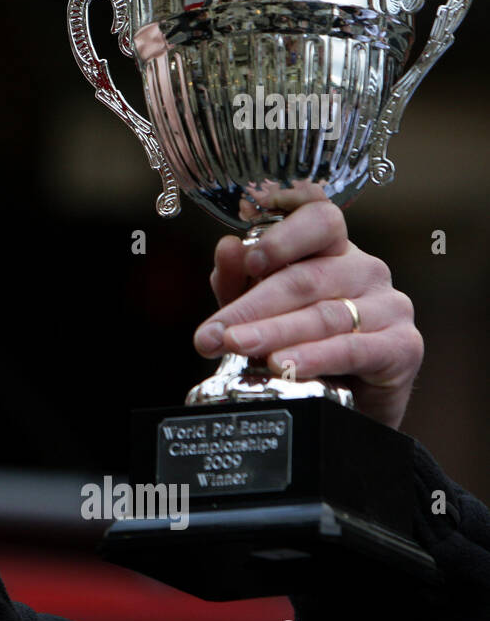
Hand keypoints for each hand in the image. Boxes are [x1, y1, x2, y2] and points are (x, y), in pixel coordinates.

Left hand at [193, 196, 423, 429]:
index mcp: (331, 248)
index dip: (284, 233)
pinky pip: (353, 348)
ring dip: (274, 332)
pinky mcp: (403, 345)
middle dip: (253, 307)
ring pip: (324, 315)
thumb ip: (239, 280)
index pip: (318, 217)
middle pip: (306, 277)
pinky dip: (314, 357)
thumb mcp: (259, 309)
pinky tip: (285, 364)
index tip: (249, 258)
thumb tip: (227, 248)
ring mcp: (389, 305)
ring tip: (239, 346)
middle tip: (217, 332)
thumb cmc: (301, 344)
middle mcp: (364, 269)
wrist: (345, 403)